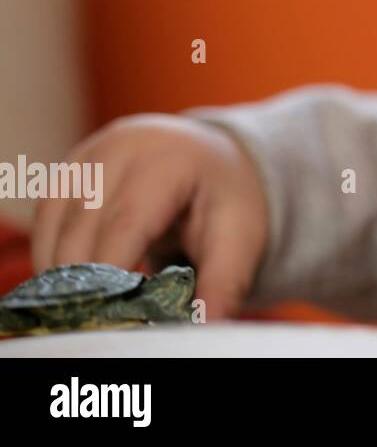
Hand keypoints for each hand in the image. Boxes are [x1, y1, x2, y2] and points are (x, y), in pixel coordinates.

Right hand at [31, 114, 268, 319]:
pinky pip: (45, 216)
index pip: (126, 223)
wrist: (212, 158)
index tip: (110, 316)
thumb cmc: (226, 199)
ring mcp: (91, 151)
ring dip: (63, 268)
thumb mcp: (240, 236)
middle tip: (99, 318)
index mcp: (170, 159)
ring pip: (55, 222)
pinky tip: (76, 280)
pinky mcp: (70, 166)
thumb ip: (223, 281)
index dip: (111, 273)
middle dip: (86, 279)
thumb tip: (208, 322)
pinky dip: (53, 251)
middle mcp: (123, 146)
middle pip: (84, 225)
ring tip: (89, 304)